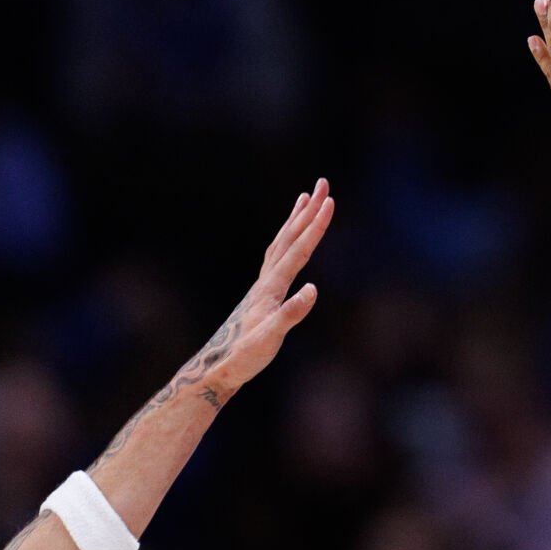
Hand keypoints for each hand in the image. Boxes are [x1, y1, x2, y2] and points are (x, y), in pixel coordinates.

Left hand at [201, 179, 333, 398]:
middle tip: (323, 183)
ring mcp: (263, 283)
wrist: (220, 365)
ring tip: (305, 197)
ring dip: (296, 219)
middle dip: (308, 210)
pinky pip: (277, 254)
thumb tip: (313, 290)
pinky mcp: (263, 291)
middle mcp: (266, 279)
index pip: (298, 250)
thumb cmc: (246, 355)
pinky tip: (292, 239)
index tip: (330, 201)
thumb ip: (291, 314)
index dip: (315, 226)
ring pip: (281, 242)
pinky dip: (287, 239)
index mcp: (271, 287)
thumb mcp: (271, 338)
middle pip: (290, 237)